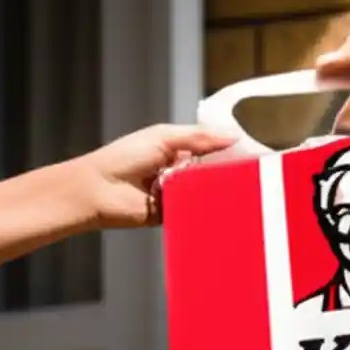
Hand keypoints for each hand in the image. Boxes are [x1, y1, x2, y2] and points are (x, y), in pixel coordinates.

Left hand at [80, 124, 235, 227]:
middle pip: (212, 171)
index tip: (250, 152)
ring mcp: (177, 193)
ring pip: (206, 192)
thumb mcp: (163, 137)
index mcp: (178, 149)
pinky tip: (215, 205)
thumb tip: (232, 135)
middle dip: (226, 171)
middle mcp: (180, 171)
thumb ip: (198, 137)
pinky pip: (194, 211)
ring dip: (214, 190)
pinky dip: (202, 208)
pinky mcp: (174, 214)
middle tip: (247, 172)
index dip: (228, 149)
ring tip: (234, 188)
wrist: (98, 190)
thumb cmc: (122, 158)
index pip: (211, 147)